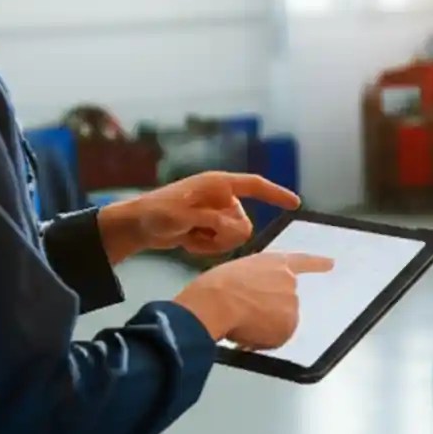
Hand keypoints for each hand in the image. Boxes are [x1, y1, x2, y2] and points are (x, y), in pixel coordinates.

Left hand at [99, 173, 299, 263]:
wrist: (137, 226)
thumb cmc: (157, 213)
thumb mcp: (183, 215)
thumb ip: (213, 220)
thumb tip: (239, 228)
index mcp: (218, 185)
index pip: (254, 186)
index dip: (276, 194)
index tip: (295, 204)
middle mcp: (221, 198)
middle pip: (245, 223)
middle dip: (226, 234)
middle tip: (200, 234)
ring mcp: (215, 214)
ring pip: (236, 237)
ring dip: (215, 243)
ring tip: (191, 239)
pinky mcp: (209, 228)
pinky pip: (223, 245)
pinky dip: (207, 248)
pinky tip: (188, 243)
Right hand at [174, 252, 334, 346]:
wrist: (217, 301)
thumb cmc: (217, 286)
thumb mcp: (239, 273)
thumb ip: (256, 282)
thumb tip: (255, 304)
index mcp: (275, 262)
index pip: (302, 261)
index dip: (317, 263)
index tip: (332, 263)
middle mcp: (289, 281)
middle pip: (285, 302)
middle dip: (269, 311)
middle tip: (244, 314)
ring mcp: (292, 302)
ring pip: (280, 322)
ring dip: (265, 326)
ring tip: (240, 322)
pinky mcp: (290, 324)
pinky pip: (276, 338)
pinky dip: (264, 340)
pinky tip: (247, 333)